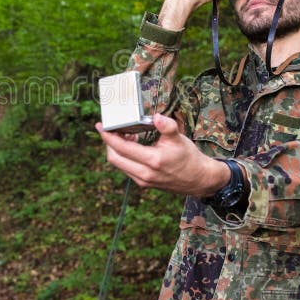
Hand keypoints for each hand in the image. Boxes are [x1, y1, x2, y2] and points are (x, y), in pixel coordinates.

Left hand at [96, 113, 228, 197]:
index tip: (100, 126)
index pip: (121, 148)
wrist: (199, 179)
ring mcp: (143, 180)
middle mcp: (144, 173)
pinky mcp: (144, 183)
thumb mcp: (179, 138)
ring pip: (119, 164)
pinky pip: (127, 169)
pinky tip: (134, 146)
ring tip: (127, 134)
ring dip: (117, 150)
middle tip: (112, 129)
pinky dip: (125, 157)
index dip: (108, 136)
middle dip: (109, 142)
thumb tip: (156, 116)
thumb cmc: (189, 157)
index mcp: (152, 161)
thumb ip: (167, 126)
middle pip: (114, 158)